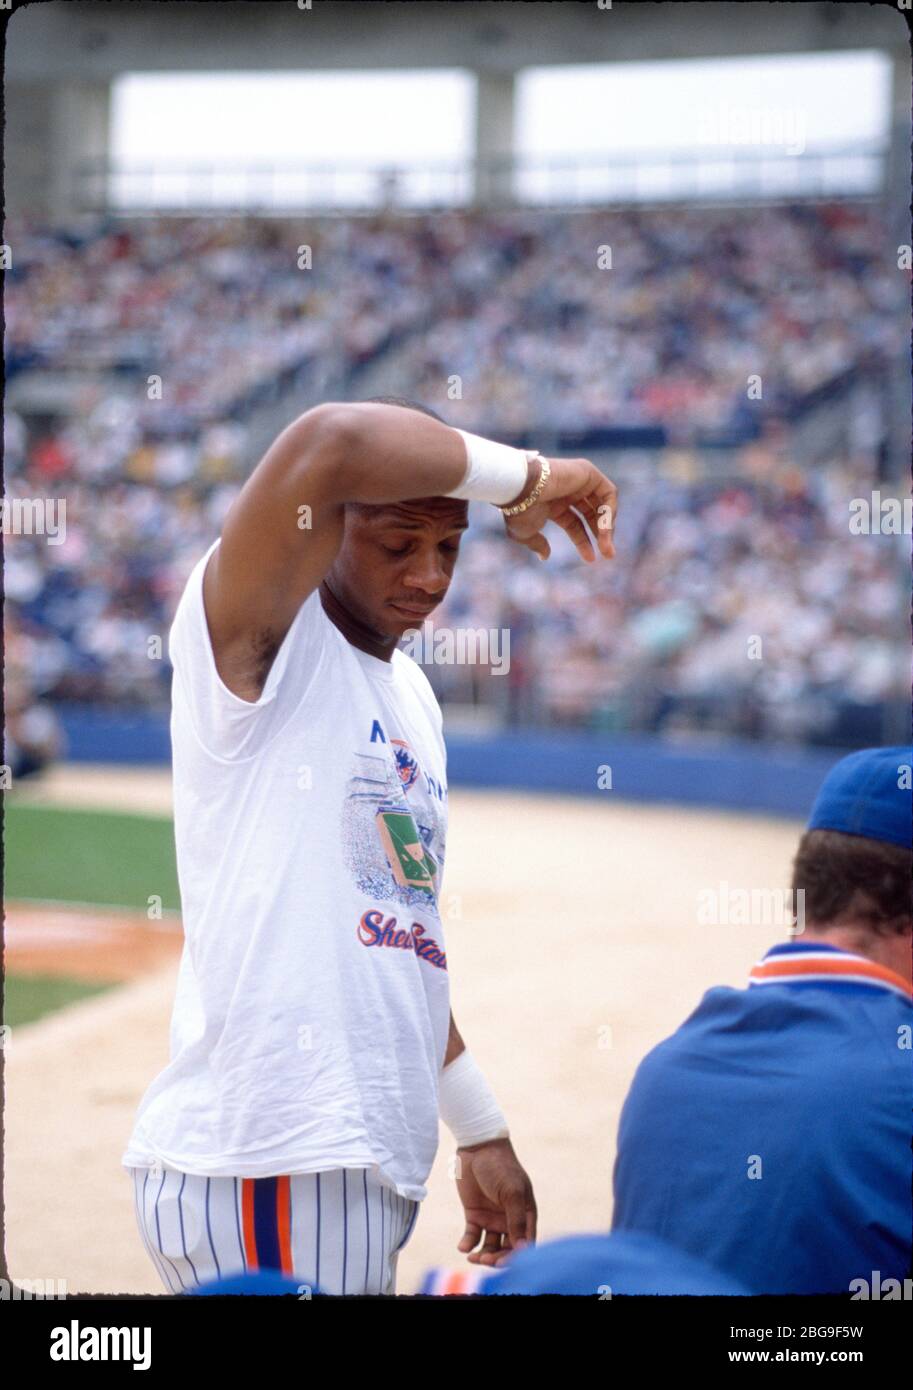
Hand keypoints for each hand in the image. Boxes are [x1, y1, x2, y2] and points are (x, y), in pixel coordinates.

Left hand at [455, 1137, 536, 1266]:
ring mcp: (492, 1217)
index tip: (501, 1262)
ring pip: (489, 1246)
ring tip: (473, 1257)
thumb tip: (524, 1248)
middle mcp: (509, 1219)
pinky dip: (468, 1244)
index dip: (515, 1257)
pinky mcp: (474, 1214)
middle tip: (485, 1260)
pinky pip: (472, 1235)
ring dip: (482, 1255)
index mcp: (525, 1214)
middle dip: (497, 1259)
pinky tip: (463, 1247)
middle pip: (506, 1249)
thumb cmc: (500, 1166)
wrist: (477, 1146)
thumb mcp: (511, 1192)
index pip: (524, 1244)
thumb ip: (517, 1220)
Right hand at [504, 456, 617, 563]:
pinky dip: (610, 510)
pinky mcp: (587, 472)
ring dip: (608, 527)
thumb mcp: (526, 533)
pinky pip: (608, 492)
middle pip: (592, 515)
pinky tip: (605, 528)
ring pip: (603, 505)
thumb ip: (537, 544)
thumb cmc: (519, 510)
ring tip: (605, 545)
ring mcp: (578, 480)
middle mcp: (568, 492)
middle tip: (608, 554)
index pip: (575, 525)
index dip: (584, 542)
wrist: (519, 487)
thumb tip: (545, 557)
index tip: (591, 559)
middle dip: (602, 535)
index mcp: (554, 505)